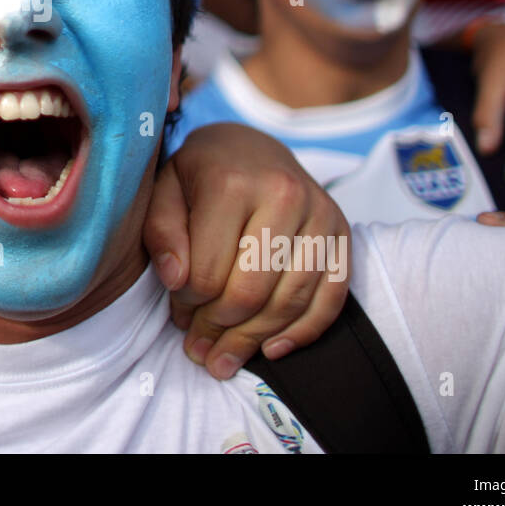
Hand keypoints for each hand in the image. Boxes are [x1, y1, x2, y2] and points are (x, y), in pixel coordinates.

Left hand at [144, 123, 350, 379]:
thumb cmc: (200, 175)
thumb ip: (161, 233)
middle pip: (250, 293)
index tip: (177, 308)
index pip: (206, 273)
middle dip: (219, 331)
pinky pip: (331, 297)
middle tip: (199, 350)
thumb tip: (175, 281)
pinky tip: (270, 349)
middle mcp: (283, 195)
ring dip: (254, 341)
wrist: (250, 146)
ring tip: (224, 359)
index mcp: (232, 182)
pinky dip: (303, 332)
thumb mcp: (165, 191)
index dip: (186, 304)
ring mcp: (320, 214)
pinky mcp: (343, 232)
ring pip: (290, 301)